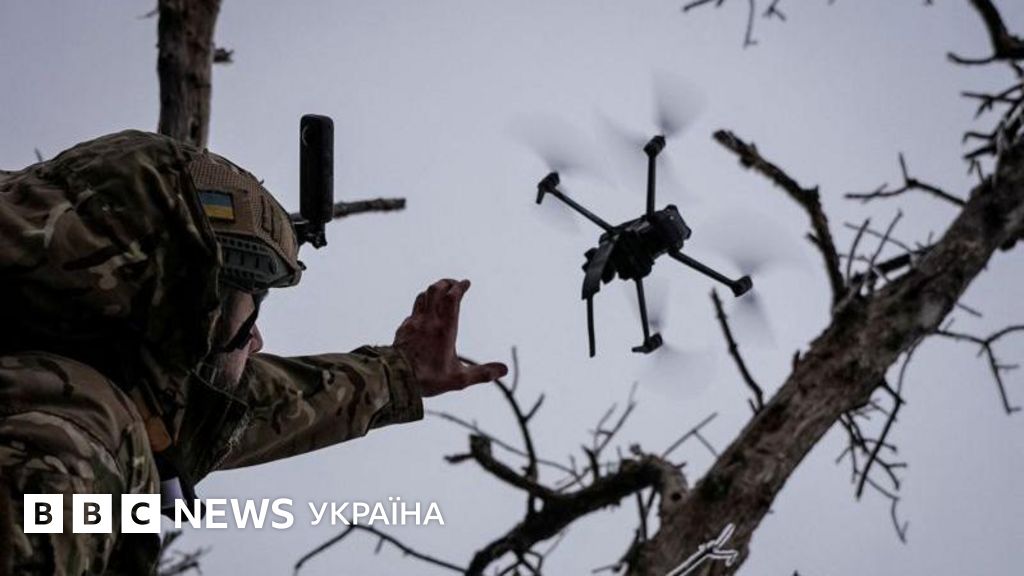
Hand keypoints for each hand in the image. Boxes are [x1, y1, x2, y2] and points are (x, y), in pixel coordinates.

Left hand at [393, 279, 507, 396]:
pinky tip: (424, 316)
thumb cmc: (428, 379)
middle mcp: (429, 321)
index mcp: (445, 329)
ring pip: (423, 296)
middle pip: (436, 289)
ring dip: (433, 291)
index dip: (460, 287)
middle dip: (447, 283)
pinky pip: (413, 312)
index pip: (453, 297)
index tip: (466, 283)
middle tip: (455, 284)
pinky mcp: (403, 329)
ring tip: (440, 293)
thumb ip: (482, 373)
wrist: (395, 379)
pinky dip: (421, 308)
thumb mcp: (459, 380)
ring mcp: (414, 323)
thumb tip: (504, 370)